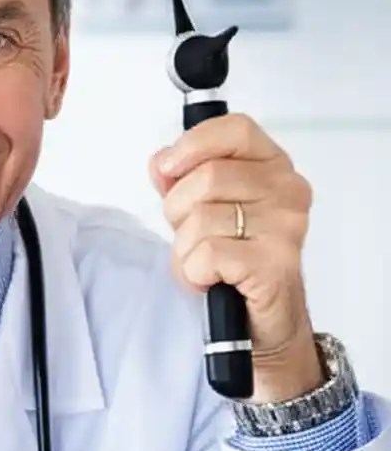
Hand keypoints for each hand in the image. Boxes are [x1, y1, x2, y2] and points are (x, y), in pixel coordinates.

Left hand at [149, 113, 324, 403]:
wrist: (260, 321)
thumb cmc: (231, 257)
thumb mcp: (199, 207)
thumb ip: (179, 177)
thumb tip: (161, 162)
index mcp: (272, 166)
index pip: (235, 129)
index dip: (192, 145)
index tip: (169, 169)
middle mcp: (288, 190)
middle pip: (207, 176)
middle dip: (179, 210)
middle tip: (193, 234)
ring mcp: (287, 227)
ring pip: (201, 219)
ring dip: (186, 248)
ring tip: (206, 262)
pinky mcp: (275, 263)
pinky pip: (207, 254)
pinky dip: (193, 272)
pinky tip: (211, 280)